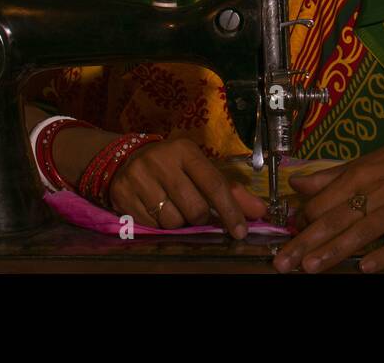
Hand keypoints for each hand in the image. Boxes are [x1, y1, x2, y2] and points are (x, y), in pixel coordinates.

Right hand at [108, 137, 267, 238]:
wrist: (125, 158)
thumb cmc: (172, 165)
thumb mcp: (200, 169)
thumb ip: (230, 190)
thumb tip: (260, 211)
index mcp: (185, 151)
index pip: (214, 184)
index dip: (230, 211)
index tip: (240, 232)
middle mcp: (161, 161)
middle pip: (195, 209)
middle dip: (200, 218)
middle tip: (195, 210)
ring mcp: (140, 178)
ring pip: (173, 221)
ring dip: (178, 222)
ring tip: (172, 207)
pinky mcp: (123, 195)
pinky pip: (152, 226)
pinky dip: (159, 225)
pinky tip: (156, 209)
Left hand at [274, 132, 383, 272]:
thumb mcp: (362, 162)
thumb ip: (329, 177)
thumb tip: (295, 183)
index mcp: (358, 175)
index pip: (323, 201)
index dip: (302, 220)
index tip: (286, 235)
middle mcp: (376, 191)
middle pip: (335, 219)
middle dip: (306, 242)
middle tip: (282, 262)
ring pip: (362, 231)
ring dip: (335, 250)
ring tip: (310, 267)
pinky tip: (366, 268)